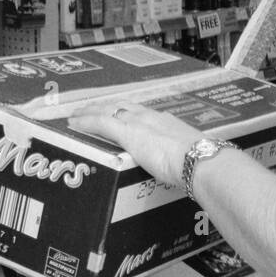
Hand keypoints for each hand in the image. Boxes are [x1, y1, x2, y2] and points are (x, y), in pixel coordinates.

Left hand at [69, 102, 202, 188]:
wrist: (199, 159)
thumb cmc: (201, 162)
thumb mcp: (189, 155)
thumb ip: (181, 159)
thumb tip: (184, 170)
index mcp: (166, 122)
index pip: (140, 112)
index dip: (125, 111)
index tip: (116, 112)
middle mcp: (151, 117)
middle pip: (121, 106)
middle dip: (104, 106)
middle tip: (89, 109)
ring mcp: (138, 123)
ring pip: (107, 110)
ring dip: (90, 111)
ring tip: (76, 115)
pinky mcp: (128, 133)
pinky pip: (100, 123)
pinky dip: (85, 122)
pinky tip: (74, 124)